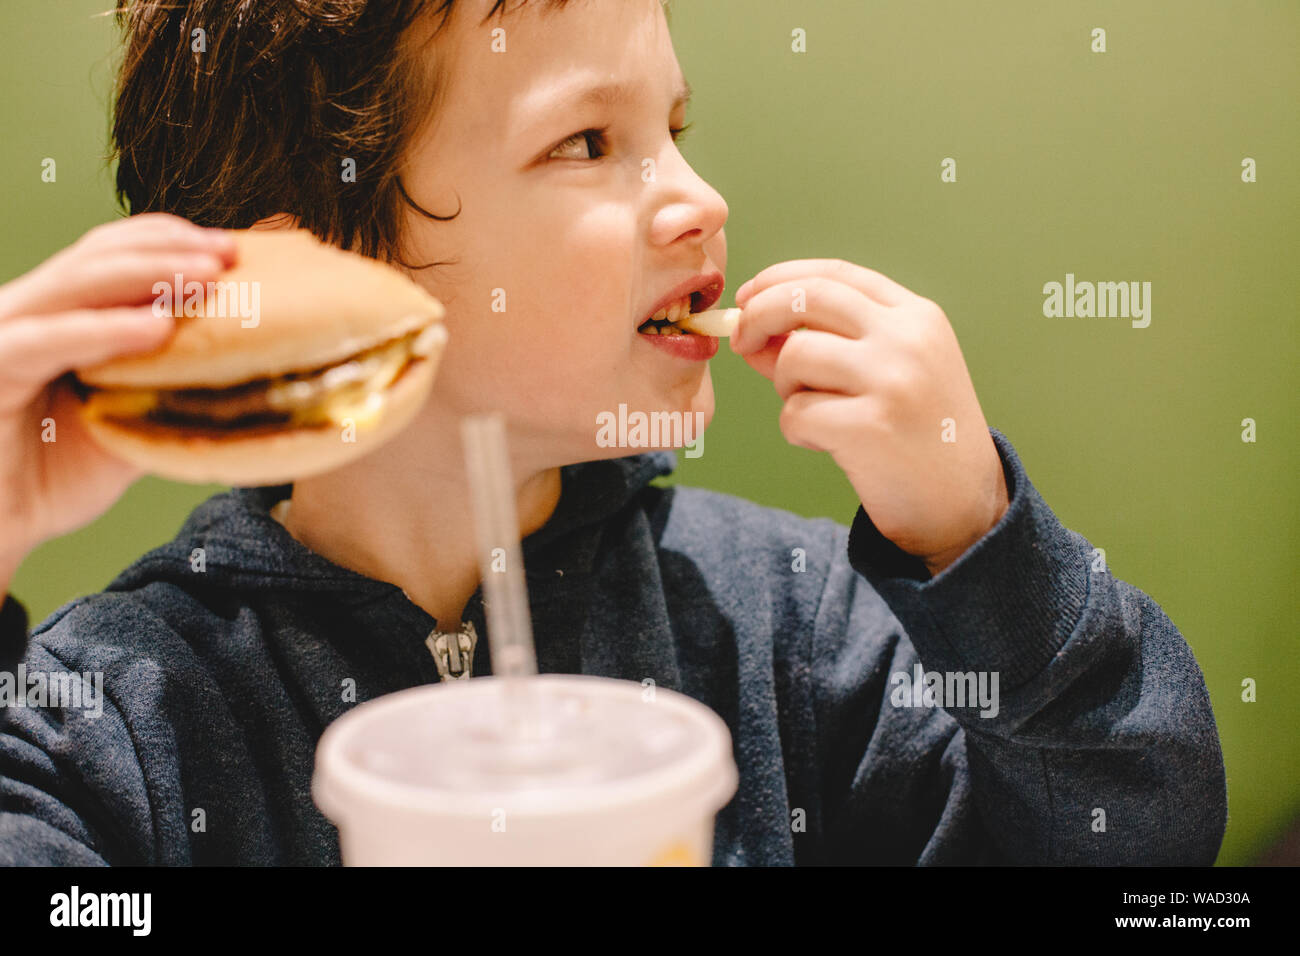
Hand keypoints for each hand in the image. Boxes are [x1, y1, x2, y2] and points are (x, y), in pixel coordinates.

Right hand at [0, 214, 236, 571]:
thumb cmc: (54, 477)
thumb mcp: (129, 423)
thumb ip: (169, 389)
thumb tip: (249, 373)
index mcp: (61, 317)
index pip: (113, 255)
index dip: (171, 243)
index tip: (233, 249)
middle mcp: (29, 313)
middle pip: (101, 256)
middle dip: (171, 249)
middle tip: (230, 253)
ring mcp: (6, 333)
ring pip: (78, 283)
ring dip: (149, 273)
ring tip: (208, 276)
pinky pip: (47, 339)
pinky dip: (105, 329)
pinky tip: (158, 327)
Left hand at [731, 259, 1008, 576]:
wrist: (963, 506)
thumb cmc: (916, 436)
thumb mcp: (885, 374)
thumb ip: (824, 344)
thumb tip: (750, 325)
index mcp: (917, 316)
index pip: (835, 274)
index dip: (781, 279)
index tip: (748, 296)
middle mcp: (907, 338)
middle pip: (807, 298)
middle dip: (759, 315)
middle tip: (740, 340)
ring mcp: (892, 380)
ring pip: (795, 356)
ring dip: (785, 387)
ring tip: (813, 411)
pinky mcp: (871, 427)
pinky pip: (796, 414)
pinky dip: (797, 431)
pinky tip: (828, 444)